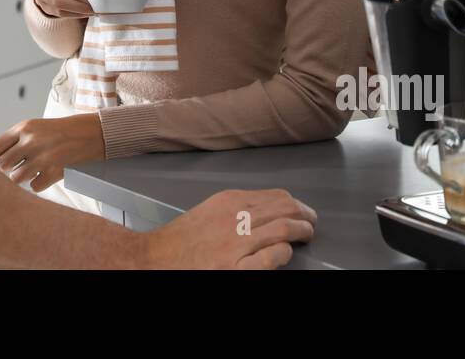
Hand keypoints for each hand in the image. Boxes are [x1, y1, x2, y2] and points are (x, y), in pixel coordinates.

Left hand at [0, 114, 105, 192]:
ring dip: (23, 177)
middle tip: (20, 166)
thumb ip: (14, 139)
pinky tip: (46, 175)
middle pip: (3, 165)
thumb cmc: (59, 131)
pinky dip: (39, 184)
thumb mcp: (35, 127)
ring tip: (33, 170)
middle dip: (10, 168)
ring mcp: (43, 157)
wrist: (90, 133)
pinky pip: (34, 187)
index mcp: (24, 128)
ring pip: (16, 178)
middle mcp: (31, 141)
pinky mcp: (55, 171)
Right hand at [143, 189, 317, 268]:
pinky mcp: (235, 268)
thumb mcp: (209, 211)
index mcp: (229, 201)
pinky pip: (271, 257)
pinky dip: (284, 253)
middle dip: (304, 215)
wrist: (153, 259)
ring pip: (283, 229)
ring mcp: (236, 243)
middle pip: (285, 209)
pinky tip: (285, 253)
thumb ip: (236, 209)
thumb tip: (266, 211)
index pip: (276, 196)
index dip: (295, 204)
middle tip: (311, 223)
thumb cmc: (179, 240)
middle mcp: (235, 218)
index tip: (301, 211)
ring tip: (306, 236)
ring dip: (301, 232)